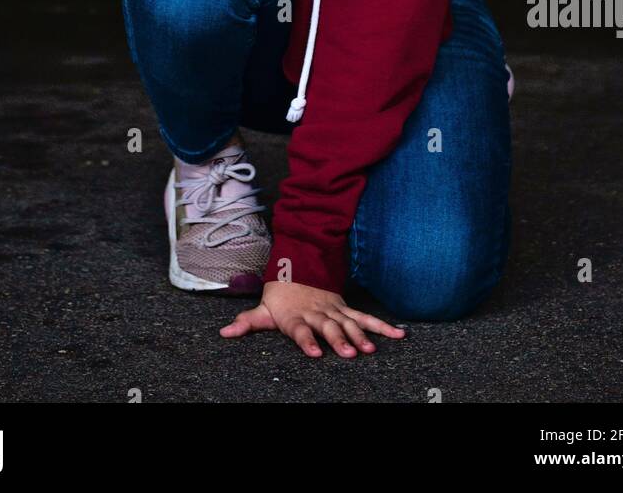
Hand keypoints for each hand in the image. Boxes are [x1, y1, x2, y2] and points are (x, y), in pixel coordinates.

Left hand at [219, 280, 406, 358]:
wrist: (297, 268)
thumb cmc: (280, 296)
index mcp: (296, 317)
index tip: (315, 353)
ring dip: (360, 335)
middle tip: (350, 354)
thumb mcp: (262, 309)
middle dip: (339, 340)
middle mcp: (317, 314)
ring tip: (370, 349)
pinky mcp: (346, 309)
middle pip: (329, 328)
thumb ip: (246, 324)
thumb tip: (224, 333)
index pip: (301, 331)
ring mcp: (334, 310)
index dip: (307, 341)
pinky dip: (382, 326)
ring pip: (349, 323)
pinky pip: (365, 318)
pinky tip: (398, 335)